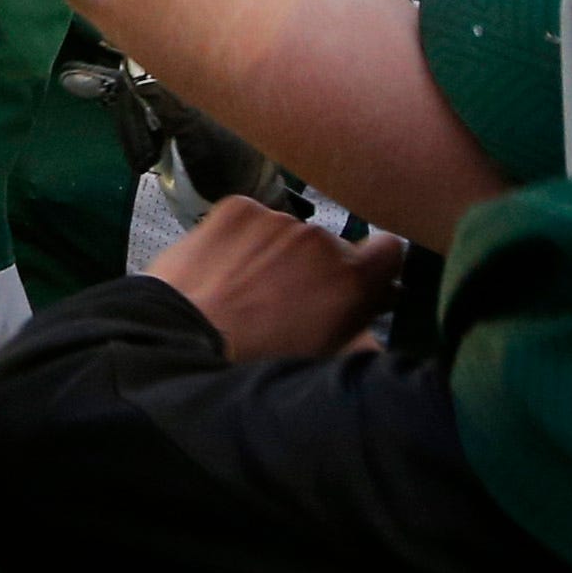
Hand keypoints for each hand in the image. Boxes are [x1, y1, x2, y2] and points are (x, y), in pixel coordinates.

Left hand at [149, 198, 405, 359]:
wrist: (180, 341)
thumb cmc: (252, 365)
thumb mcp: (320, 364)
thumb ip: (362, 336)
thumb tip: (375, 321)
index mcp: (352, 281)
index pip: (391, 251)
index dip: (376, 268)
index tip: (359, 284)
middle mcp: (322, 241)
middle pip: (332, 246)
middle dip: (317, 269)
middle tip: (285, 302)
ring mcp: (279, 220)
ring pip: (289, 234)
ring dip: (277, 254)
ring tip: (244, 290)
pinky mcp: (239, 207)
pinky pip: (253, 219)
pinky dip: (244, 238)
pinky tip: (224, 270)